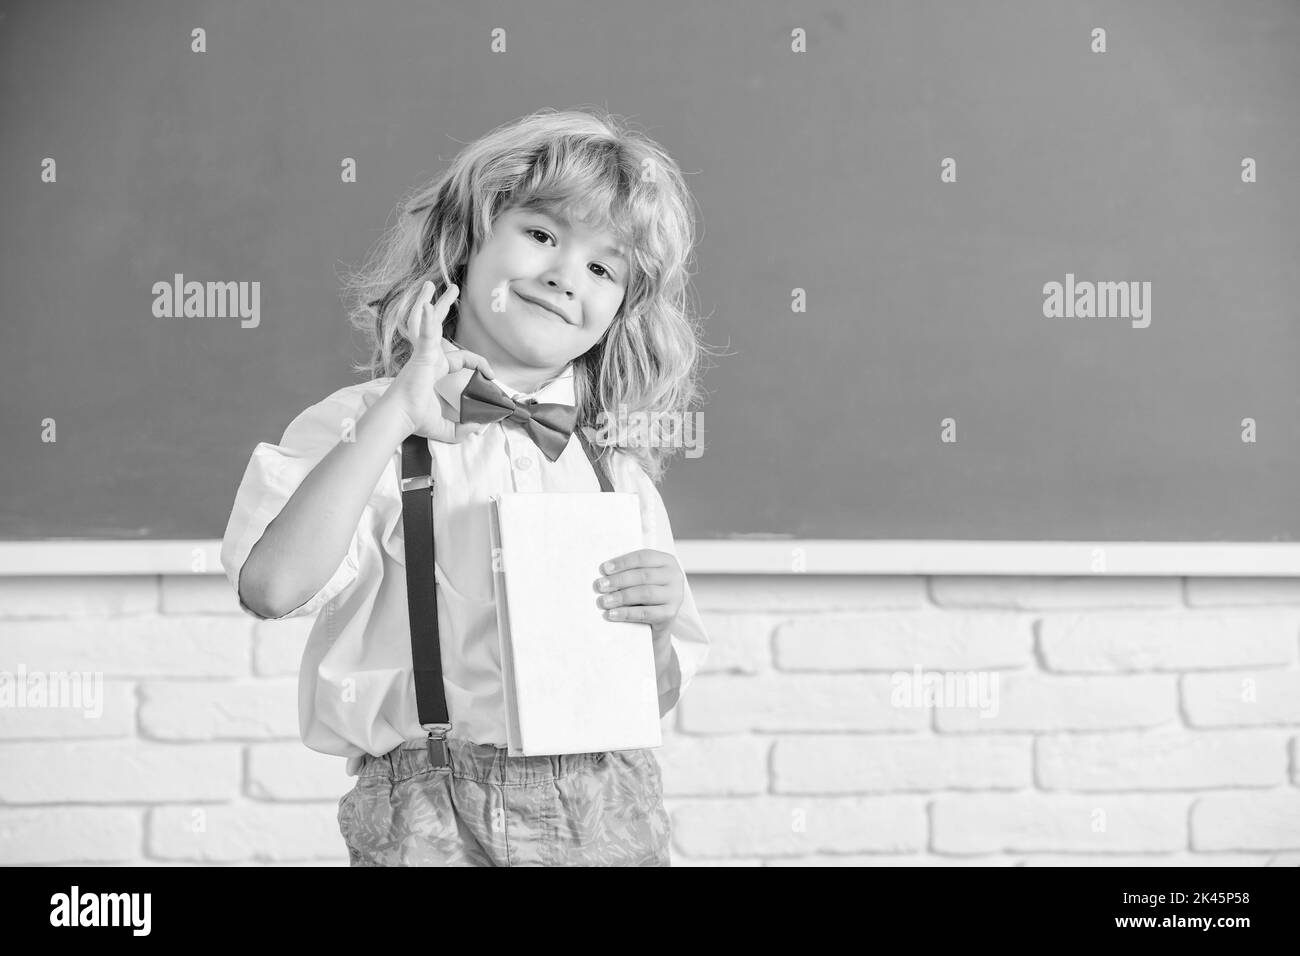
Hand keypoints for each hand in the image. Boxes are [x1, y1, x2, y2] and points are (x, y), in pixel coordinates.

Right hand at [387, 280, 495, 441]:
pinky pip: (426, 334)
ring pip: (432, 322)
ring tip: (440, 284)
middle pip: (440, 327)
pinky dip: (425, 320)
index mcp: (435, 370)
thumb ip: (464, 429)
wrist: (401, 419)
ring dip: (436, 302)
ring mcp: (425, 354)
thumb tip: (481, 427)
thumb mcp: (448, 428)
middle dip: (445, 307)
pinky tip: (426, 305)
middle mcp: (430, 358)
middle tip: (452, 289)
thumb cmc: (417, 421)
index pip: (462, 359)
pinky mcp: (421, 356)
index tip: (493, 376)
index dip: (480, 364)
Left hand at [593, 549, 683, 636]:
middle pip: (644, 575)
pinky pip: (645, 613)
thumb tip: (604, 574)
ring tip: (604, 601)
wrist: (660, 620)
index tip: (605, 569)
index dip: (623, 562)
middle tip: (600, 586)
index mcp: (667, 561)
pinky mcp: (670, 614)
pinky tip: (612, 614)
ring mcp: (675, 595)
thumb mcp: (642, 578)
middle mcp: (674, 576)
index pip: (644, 557)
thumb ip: (630, 571)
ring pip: (645, 593)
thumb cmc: (646, 593)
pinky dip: (626, 613)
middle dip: (619, 580)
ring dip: (621, 597)